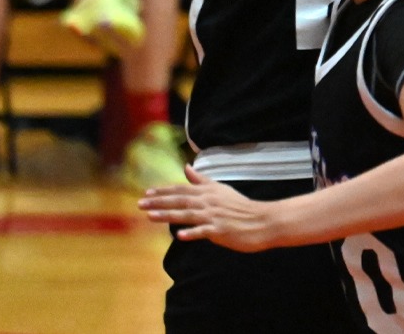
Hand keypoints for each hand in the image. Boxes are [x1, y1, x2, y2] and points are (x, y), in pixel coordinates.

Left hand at [139, 167, 282, 252]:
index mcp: (209, 192)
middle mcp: (209, 202)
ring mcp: (214, 216)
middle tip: (140, 204)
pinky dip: (192, 233)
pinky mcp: (220, 230)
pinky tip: (179, 236)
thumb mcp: (221, 189)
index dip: (163, 191)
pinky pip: (203, 232)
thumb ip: (202, 180)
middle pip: (180, 200)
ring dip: (168, 215)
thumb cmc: (240, 206)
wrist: (262, 220)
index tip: (146, 193)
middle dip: (159, 202)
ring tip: (151, 216)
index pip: (182, 189)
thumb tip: (186, 167)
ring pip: (187, 214)